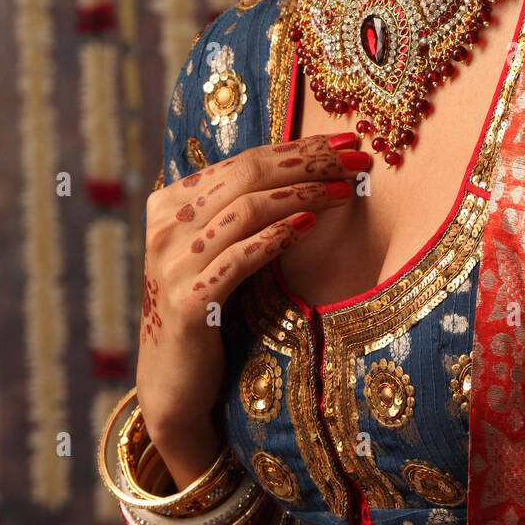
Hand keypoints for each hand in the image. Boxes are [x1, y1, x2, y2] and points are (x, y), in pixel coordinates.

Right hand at [136, 131, 369, 466]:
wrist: (174, 383)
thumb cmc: (208, 306)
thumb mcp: (217, 249)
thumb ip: (241, 208)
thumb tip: (308, 164)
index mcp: (170, 202)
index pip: (245, 160)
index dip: (300, 147)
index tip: (347, 141)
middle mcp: (165, 226)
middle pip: (248, 176)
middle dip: (309, 162)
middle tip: (358, 158)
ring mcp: (172, 264)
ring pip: (246, 209)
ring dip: (303, 194)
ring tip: (344, 190)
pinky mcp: (188, 302)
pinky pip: (238, 258)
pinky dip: (276, 236)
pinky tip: (309, 226)